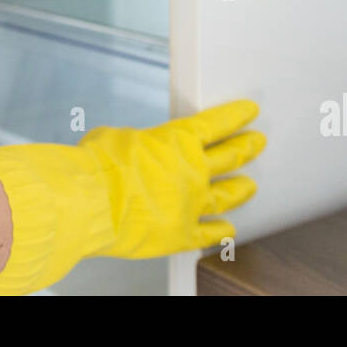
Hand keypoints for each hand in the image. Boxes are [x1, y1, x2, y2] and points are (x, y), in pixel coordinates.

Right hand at [0, 100, 264, 293]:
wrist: (89, 202)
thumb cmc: (97, 168)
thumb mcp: (117, 138)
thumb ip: (138, 145)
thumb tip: (134, 150)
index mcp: (178, 141)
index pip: (217, 123)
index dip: (237, 116)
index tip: (249, 113)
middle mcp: (192, 171)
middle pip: (230, 157)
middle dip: (246, 148)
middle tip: (257, 143)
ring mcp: (191, 204)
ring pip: (226, 196)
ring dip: (240, 189)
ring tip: (250, 186)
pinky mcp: (181, 234)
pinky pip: (208, 234)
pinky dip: (220, 232)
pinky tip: (228, 231)